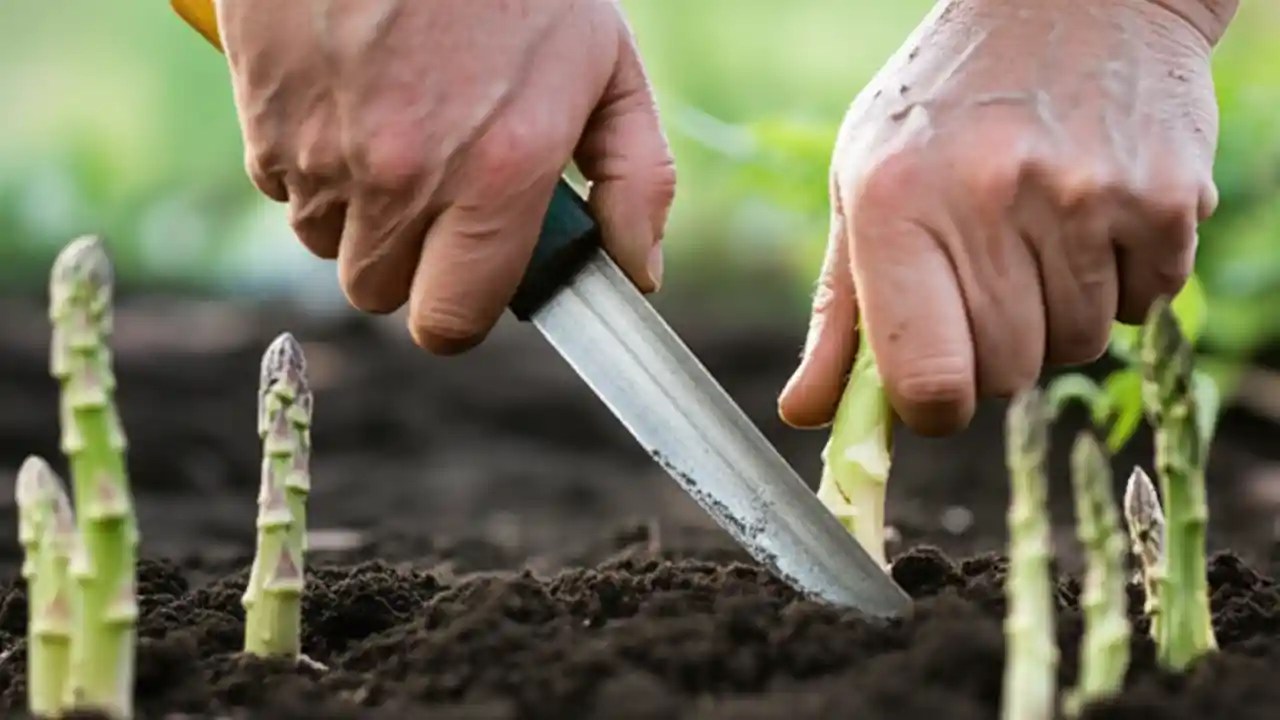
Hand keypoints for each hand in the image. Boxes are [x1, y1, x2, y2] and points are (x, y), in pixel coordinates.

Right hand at [216, 0, 674, 352]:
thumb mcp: (605, 63)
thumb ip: (636, 179)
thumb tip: (638, 273)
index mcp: (498, 174)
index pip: (452, 322)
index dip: (462, 308)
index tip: (475, 275)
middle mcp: (405, 177)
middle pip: (380, 291)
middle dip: (412, 258)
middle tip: (442, 187)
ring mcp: (324, 150)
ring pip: (326, 241)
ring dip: (359, 207)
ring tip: (397, 124)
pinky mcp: (264, 118)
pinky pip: (281, 183)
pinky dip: (312, 158)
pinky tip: (349, 94)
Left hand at [779, 0, 1237, 435]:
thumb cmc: (945, 106)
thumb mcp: (864, 185)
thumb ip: (839, 312)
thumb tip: (805, 414)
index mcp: (896, 204)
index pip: (927, 380)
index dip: (932, 407)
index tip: (935, 388)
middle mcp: (989, 200)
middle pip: (1006, 374)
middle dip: (994, 350)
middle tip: (988, 276)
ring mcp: (1085, 197)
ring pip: (1078, 347)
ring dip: (1059, 315)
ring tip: (1039, 230)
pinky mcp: (1165, 197)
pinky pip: (1145, 308)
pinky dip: (1121, 284)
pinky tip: (1094, 215)